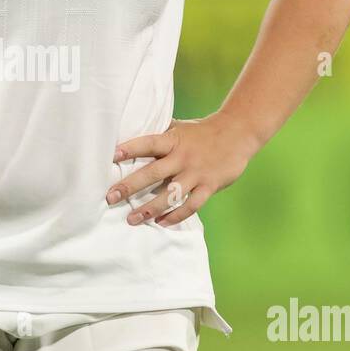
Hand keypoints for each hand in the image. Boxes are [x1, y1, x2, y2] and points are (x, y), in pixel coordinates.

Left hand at [106, 112, 256, 225]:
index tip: (111, 157)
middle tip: (111, 197)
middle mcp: (182, 157)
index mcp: (173, 140)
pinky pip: (191, 205)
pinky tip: (161, 223)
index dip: (130, 149)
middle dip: (130, 186)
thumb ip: (160, 134)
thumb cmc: (202, 131)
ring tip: (132, 219)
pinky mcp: (209, 186)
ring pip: (170, 195)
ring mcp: (196, 173)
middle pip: (153, 173)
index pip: (148, 144)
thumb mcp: (180, 127)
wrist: (238, 132)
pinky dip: (176, 216)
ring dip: (150, 209)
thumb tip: (132, 133)